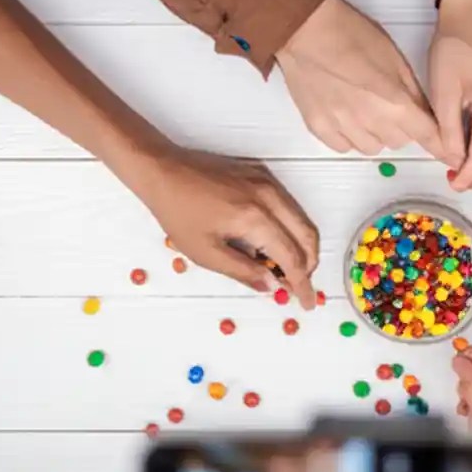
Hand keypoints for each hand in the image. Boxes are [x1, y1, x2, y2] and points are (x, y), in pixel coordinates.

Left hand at [139, 148, 318, 308]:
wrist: (163, 170)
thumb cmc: (177, 210)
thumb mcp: (205, 252)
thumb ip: (243, 271)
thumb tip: (272, 286)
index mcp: (254, 217)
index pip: (292, 258)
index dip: (302, 284)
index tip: (306, 301)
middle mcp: (268, 196)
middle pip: (308, 237)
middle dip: (309, 266)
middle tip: (299, 286)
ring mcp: (268, 182)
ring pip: (302, 220)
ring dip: (302, 247)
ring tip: (285, 268)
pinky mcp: (263, 175)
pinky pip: (289, 206)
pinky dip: (291, 228)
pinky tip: (273, 243)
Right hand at [277, 0, 447, 160]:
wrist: (306, 30)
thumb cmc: (349, 34)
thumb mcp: (396, 59)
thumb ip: (414, 94)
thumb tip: (426, 115)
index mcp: (394, 104)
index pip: (427, 136)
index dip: (441, 147)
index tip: (450, 156)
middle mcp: (370, 122)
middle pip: (401, 142)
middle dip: (403, 127)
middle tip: (392, 104)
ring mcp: (343, 127)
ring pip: (374, 148)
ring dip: (377, 133)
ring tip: (366, 107)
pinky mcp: (320, 128)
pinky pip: (345, 146)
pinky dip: (351, 137)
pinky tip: (348, 115)